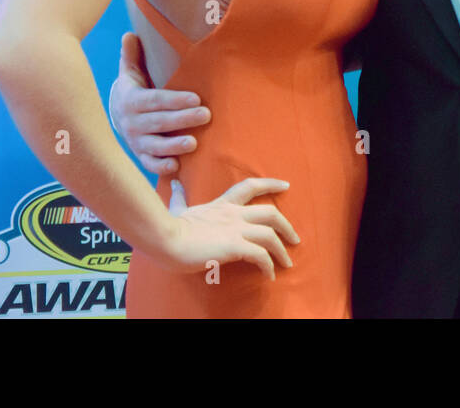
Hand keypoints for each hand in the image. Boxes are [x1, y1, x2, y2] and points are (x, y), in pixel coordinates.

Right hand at [109, 32, 211, 174]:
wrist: (116, 115)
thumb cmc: (132, 90)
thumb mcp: (129, 72)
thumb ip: (131, 55)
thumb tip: (130, 33)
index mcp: (132, 100)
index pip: (156, 100)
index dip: (175, 100)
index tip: (196, 98)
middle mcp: (132, 122)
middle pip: (159, 122)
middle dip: (183, 119)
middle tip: (206, 115)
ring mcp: (136, 141)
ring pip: (154, 145)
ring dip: (174, 146)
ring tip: (194, 143)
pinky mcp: (140, 155)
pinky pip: (149, 164)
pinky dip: (161, 167)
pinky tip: (177, 166)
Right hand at [160, 177, 300, 279]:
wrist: (164, 238)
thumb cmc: (168, 226)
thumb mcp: (177, 207)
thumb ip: (179, 197)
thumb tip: (174, 184)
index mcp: (222, 204)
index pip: (250, 187)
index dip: (271, 184)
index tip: (286, 185)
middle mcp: (233, 214)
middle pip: (271, 213)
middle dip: (287, 226)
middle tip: (295, 239)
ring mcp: (235, 229)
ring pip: (270, 235)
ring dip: (282, 251)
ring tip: (287, 263)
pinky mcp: (234, 246)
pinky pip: (260, 255)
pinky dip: (268, 266)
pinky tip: (269, 275)